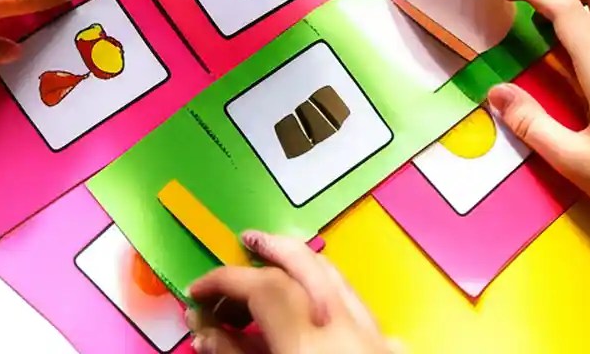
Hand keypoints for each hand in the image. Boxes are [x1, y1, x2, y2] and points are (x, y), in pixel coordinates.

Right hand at [187, 231, 393, 353]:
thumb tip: (207, 331)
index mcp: (311, 342)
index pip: (263, 285)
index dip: (224, 280)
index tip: (200, 290)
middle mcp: (349, 330)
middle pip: (307, 264)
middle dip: (270, 248)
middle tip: (242, 246)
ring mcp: (377, 338)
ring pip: (336, 281)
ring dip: (298, 269)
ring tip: (265, 279)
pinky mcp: (389, 348)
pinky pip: (355, 309)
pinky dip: (325, 299)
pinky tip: (307, 309)